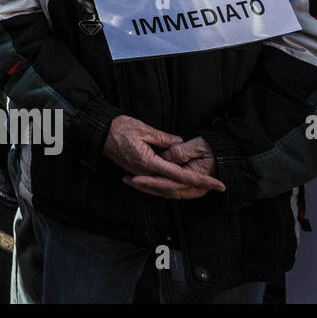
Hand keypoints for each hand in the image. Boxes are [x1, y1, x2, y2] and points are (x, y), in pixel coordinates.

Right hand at [102, 115, 224, 194]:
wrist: (99, 133)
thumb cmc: (119, 128)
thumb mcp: (143, 128)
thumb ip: (163, 138)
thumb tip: (179, 142)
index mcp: (148, 162)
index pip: (180, 175)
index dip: (201, 180)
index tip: (217, 184)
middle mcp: (145, 172)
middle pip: (176, 186)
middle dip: (198, 187)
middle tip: (217, 186)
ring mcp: (140, 174)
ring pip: (167, 188)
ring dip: (186, 188)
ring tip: (203, 184)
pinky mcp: (138, 172)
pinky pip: (158, 184)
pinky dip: (171, 185)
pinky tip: (180, 182)